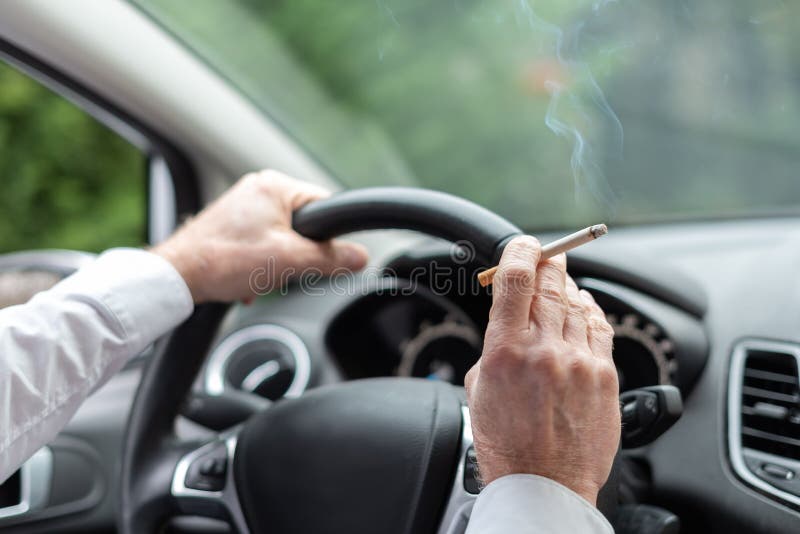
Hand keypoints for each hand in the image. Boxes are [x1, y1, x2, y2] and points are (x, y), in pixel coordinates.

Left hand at [152, 170, 367, 302]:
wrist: (177, 277)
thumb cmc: (223, 260)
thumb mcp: (289, 261)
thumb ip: (330, 258)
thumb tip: (360, 257)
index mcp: (275, 185)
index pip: (325, 207)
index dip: (329, 237)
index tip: (322, 258)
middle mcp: (258, 189)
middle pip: (304, 226)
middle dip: (297, 255)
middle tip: (281, 270)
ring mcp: (242, 206)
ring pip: (283, 239)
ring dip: (277, 264)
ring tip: (258, 275)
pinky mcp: (231, 225)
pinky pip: (263, 244)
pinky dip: (260, 265)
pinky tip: (247, 279)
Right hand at [464, 236, 618, 504]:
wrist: (544, 484)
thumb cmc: (507, 443)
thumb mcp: (479, 388)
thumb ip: (495, 345)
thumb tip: (511, 319)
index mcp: (505, 351)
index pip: (516, 279)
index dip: (520, 251)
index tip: (524, 245)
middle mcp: (545, 350)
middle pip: (552, 283)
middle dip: (549, 262)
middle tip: (548, 253)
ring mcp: (580, 362)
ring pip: (578, 302)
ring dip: (568, 289)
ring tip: (561, 288)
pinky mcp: (605, 376)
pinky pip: (600, 327)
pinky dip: (591, 311)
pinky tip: (584, 309)